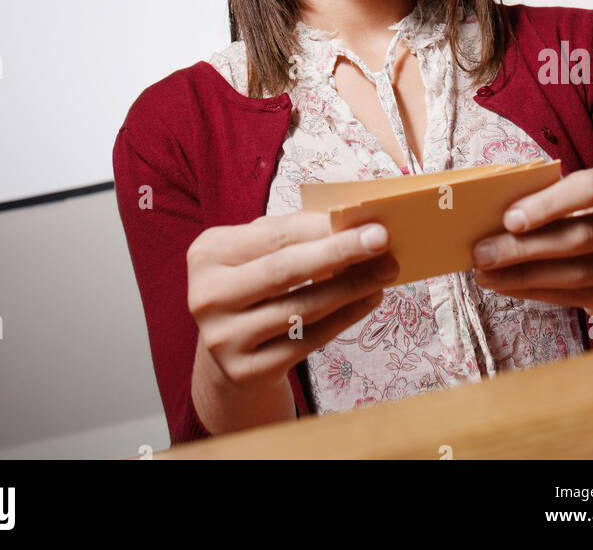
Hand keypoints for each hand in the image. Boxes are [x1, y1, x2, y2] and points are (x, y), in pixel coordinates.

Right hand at [187, 211, 398, 401]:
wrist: (227, 348)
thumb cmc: (251, 283)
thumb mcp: (257, 250)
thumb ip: (294, 232)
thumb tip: (351, 222)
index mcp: (207, 254)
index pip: (275, 236)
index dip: (324, 229)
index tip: (368, 221)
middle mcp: (207, 296)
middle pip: (285, 270)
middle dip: (340, 253)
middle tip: (383, 241)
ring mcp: (223, 338)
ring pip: (302, 308)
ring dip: (351, 286)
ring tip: (385, 271)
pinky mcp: (246, 371)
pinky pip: (308, 341)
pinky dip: (344, 317)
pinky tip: (368, 299)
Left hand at [470, 164, 592, 340]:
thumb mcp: (588, 199)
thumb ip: (553, 200)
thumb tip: (493, 219)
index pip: (590, 188)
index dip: (548, 204)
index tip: (508, 219)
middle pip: (580, 237)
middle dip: (523, 247)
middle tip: (481, 253)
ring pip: (578, 273)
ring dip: (524, 275)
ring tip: (486, 274)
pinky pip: (581, 296)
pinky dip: (538, 292)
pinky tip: (509, 286)